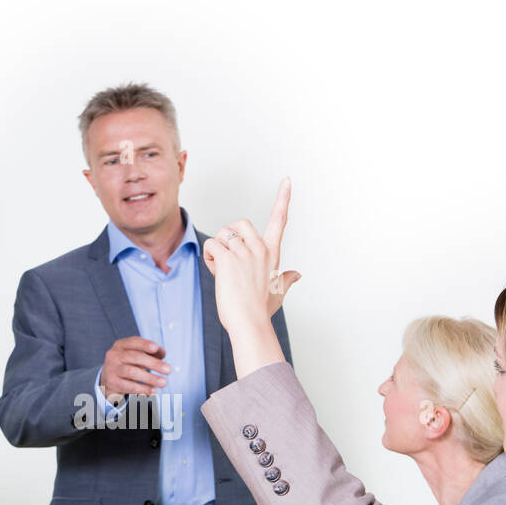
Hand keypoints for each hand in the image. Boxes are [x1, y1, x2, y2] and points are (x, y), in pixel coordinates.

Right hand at [101, 336, 171, 400]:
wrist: (109, 378)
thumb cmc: (128, 363)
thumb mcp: (138, 355)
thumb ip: (151, 352)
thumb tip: (162, 352)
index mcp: (121, 345)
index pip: (133, 342)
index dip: (144, 344)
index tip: (156, 348)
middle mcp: (114, 355)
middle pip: (135, 357)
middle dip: (153, 363)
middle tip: (169, 370)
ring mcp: (112, 369)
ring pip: (132, 372)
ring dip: (150, 378)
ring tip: (163, 383)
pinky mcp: (112, 383)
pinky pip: (129, 386)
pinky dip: (143, 389)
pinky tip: (153, 391)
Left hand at [201, 177, 300, 333]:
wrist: (250, 324)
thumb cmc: (261, 311)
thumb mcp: (277, 293)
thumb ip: (286, 280)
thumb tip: (297, 275)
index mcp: (272, 254)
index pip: (280, 220)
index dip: (283, 198)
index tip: (287, 180)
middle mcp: (260, 249)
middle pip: (239, 223)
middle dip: (228, 236)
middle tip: (228, 259)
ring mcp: (244, 253)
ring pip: (221, 236)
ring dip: (216, 252)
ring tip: (223, 273)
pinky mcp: (228, 259)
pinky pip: (211, 246)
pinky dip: (208, 258)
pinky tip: (215, 273)